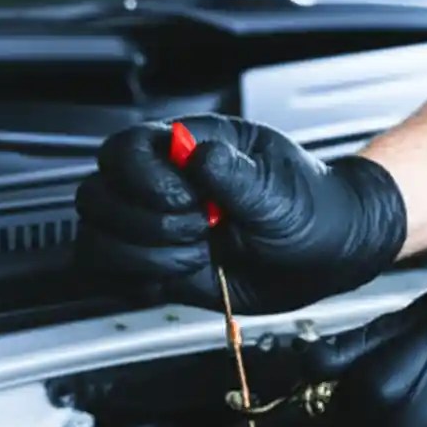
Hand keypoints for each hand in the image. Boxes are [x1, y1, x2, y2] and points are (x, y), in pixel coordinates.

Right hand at [75, 115, 406, 313]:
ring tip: (200, 254)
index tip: (194, 202)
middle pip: (98, 194)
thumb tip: (200, 157)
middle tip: (202, 229)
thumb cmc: (313, 208)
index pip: (125, 150)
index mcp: (192, 147)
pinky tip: (183, 273)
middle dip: (149, 224)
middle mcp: (165, 183)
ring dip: (147, 256)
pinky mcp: (159, 264)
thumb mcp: (282, 192)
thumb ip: (237, 176)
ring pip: (97, 236)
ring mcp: (157, 225)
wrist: (330, 252)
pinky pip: (111, 272)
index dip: (147, 182)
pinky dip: (138, 280)